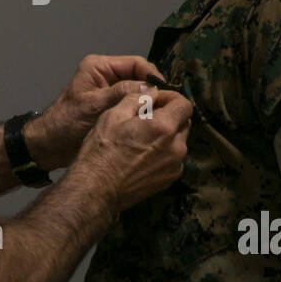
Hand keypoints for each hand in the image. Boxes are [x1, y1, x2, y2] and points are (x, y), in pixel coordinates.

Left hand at [29, 55, 164, 168]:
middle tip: (168, 107)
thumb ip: (120, 94)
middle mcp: (107, 75)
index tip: (165, 93)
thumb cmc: (65, 123)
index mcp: (99, 67)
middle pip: (140, 77)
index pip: (136, 64)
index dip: (152, 77)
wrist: (50, 145)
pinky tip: (151, 122)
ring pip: (139, 92)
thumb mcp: (93, 106)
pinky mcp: (112, 106)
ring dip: (149, 102)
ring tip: (163, 115)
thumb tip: (150, 88)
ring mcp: (110, 91)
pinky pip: (133, 105)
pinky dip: (142, 112)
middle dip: (153, 90)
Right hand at [74, 87, 191, 215]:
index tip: (154, 100)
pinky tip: (142, 155)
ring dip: (166, 135)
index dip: (169, 98)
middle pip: (183, 122)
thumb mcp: (114, 115)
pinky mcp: (169, 179)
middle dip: (169, 115)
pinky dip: (163, 152)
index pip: (184, 104)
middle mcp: (176, 147)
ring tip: (141, 139)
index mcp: (164, 127)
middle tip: (145, 118)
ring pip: (178, 141)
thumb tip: (151, 91)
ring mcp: (174, 165)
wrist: (96, 189)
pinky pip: (173, 158)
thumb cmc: (101, 150)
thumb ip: (137, 98)